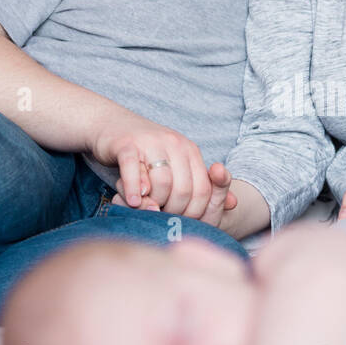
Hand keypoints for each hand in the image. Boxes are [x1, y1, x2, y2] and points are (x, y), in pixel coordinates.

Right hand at [88, 110, 215, 213]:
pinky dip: (134, 189)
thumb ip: (202, 185)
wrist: (110, 124)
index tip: (180, 221)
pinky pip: (134, 170)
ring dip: (153, 202)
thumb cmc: (145, 153)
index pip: (203, 190)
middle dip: (173, 211)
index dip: (193, 213)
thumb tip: (235, 203)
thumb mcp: (178, 165)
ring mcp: (151, 143)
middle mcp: (175, 144)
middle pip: (183, 190)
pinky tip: (132, 201)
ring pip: (161, 182)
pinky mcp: (127, 145)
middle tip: (160, 217)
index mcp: (191, 151)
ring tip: (145, 208)